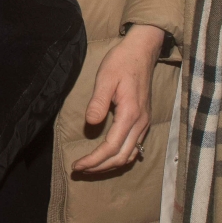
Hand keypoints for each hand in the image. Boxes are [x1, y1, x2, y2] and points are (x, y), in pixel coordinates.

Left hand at [72, 24, 165, 174]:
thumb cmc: (121, 63)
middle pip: (121, 157)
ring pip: (129, 156)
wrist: (141, 52)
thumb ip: (98, 102)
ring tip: (90, 167)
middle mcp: (140, 123)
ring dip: (109, 165)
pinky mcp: (144, 122)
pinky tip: (107, 158)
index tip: (76, 165)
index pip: (111, 147)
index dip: (93, 160)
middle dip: (99, 167)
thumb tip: (91, 124)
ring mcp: (144, 124)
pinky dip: (120, 158)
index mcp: (130, 114)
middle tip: (78, 170)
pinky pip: (134, 148)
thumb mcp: (105, 78)